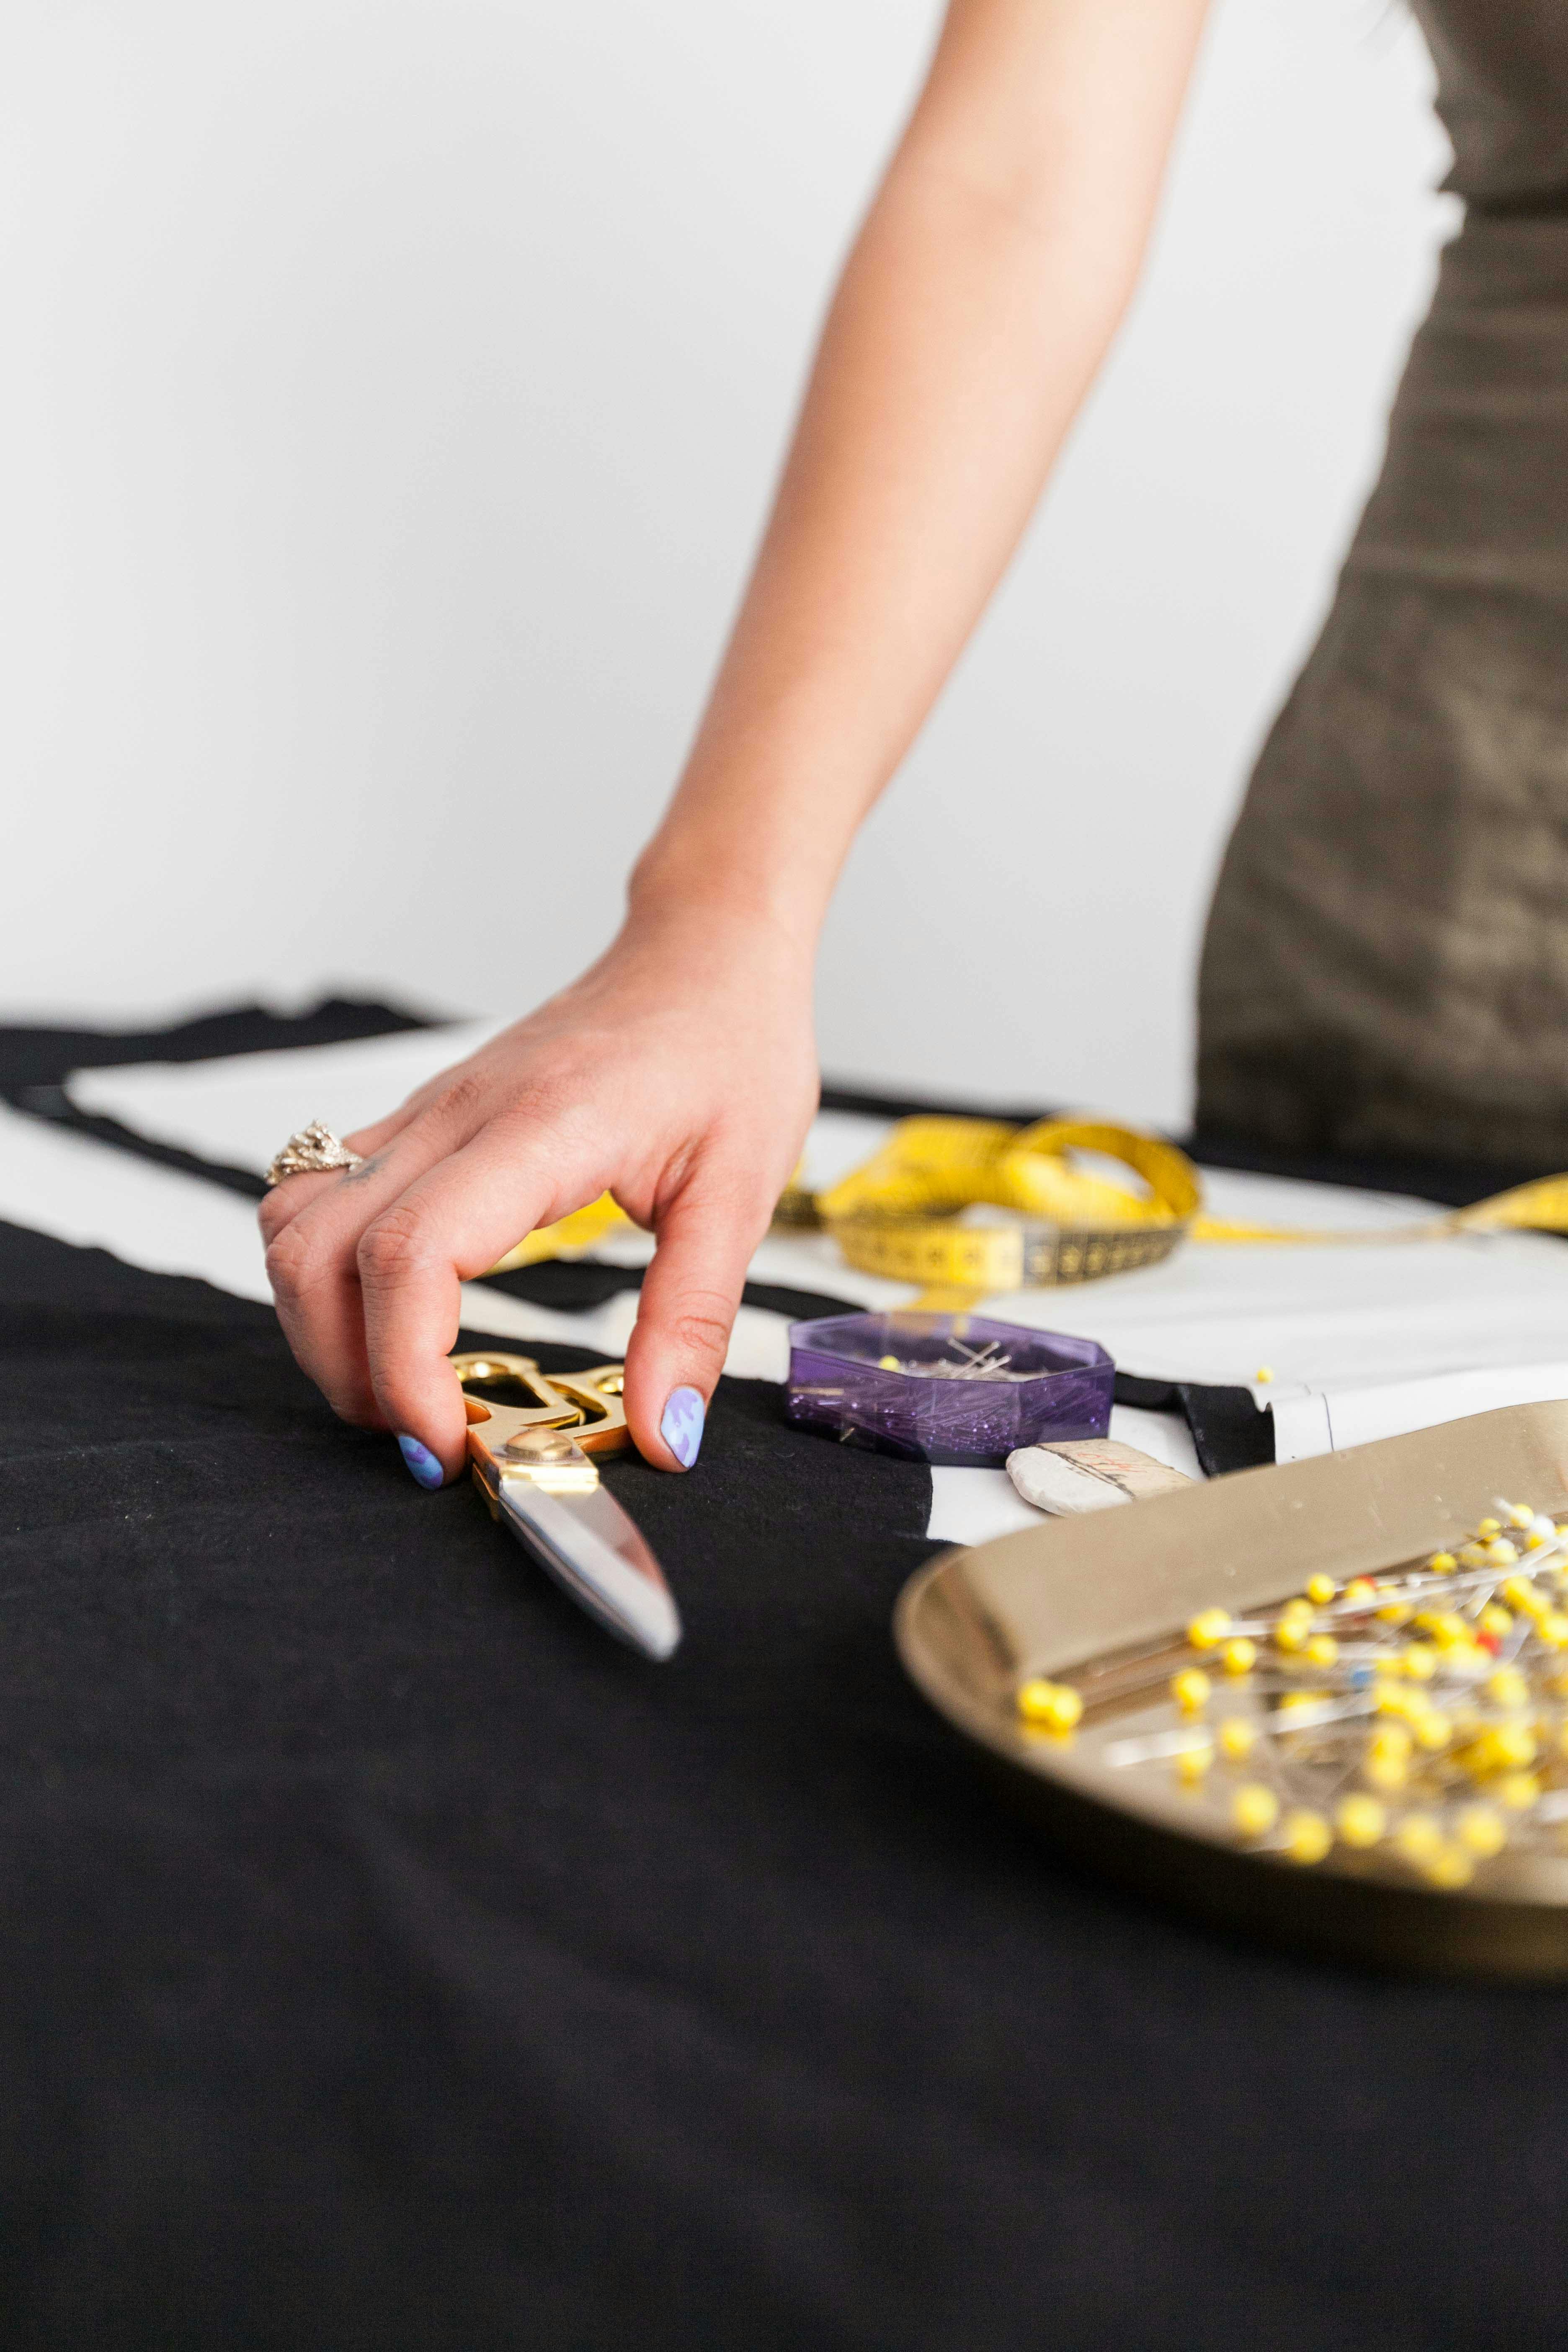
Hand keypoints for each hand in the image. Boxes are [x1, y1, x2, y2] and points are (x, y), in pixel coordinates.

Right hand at [258, 905, 817, 1478]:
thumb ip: (693, 1318)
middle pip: (319, 1251)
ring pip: (294, 1220)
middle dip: (349, 1370)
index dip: (405, 1369)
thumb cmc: (730, 1049)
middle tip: (430, 1433)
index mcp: (541, 1129)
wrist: (704, 951)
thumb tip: (664, 1434)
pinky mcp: (420, 1119)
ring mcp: (427, 1112)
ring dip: (320, 1323)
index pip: (412, 1254)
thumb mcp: (741, 1193)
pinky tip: (394, 1314)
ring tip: (402, 1385)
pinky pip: (319, 1193)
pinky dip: (327, 1272)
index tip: (451, 1442)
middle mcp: (458, 1114)